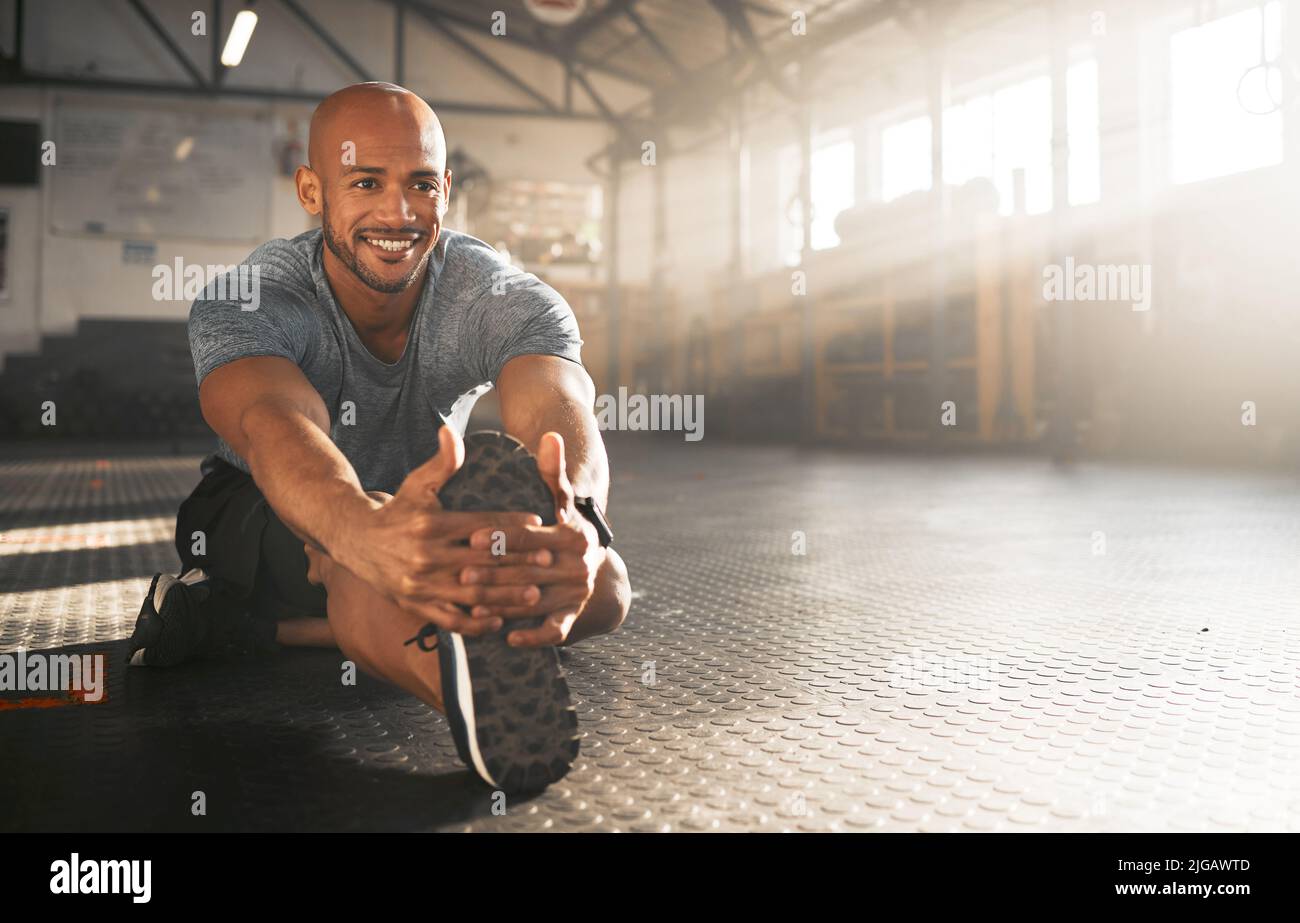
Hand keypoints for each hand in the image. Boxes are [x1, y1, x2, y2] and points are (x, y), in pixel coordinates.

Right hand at [334, 425, 556, 635]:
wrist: (355, 540)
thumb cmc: (396, 510)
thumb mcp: (416, 483)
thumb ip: (441, 462)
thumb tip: (451, 431)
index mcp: (431, 525)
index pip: (479, 525)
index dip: (510, 524)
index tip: (538, 523)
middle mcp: (427, 556)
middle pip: (482, 561)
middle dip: (517, 561)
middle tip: (548, 559)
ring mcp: (421, 585)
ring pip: (472, 594)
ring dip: (506, 596)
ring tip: (535, 594)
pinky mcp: (415, 605)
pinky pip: (450, 620)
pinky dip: (475, 623)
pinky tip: (499, 621)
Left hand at [458, 432, 605, 646]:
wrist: (590, 561)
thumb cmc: (563, 523)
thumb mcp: (559, 496)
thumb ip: (552, 469)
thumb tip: (549, 435)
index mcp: (572, 534)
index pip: (531, 535)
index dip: (500, 535)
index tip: (470, 536)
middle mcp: (580, 565)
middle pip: (529, 569)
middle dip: (493, 571)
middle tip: (460, 571)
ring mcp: (577, 593)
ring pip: (534, 600)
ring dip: (502, 603)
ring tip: (470, 601)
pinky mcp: (572, 616)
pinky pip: (552, 631)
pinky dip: (531, 636)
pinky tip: (505, 637)